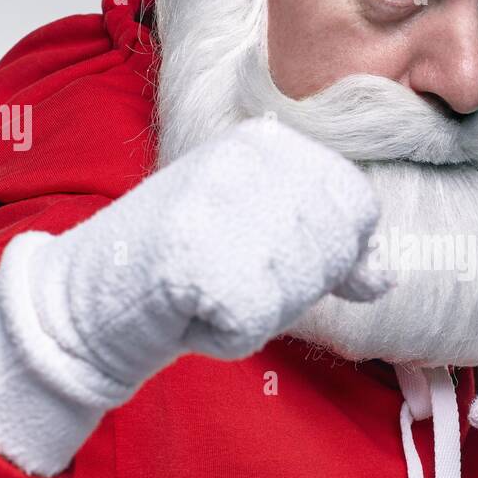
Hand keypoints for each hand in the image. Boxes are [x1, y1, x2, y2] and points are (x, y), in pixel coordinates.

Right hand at [0, 116, 391, 474]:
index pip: (357, 203)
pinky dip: (228, 336)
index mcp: (265, 141)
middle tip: (233, 274)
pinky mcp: (201, 261)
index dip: (338, 251)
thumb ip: (326, 242)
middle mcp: (244, 161)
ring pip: (303, 286)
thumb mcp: (263, 233)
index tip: (278, 257)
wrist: (91, 295)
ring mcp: (221, 207)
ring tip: (209, 287)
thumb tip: (386, 277)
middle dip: (298, 283)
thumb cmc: (184, 264)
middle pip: (336, 248)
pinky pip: (258, 323)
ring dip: (263, 309)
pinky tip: (190, 309)